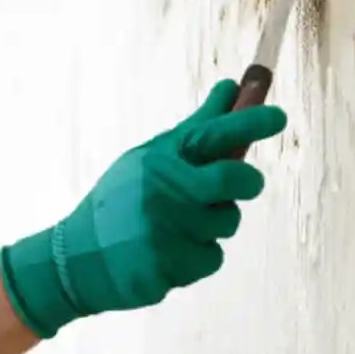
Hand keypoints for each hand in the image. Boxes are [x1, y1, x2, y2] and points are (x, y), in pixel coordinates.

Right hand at [0, 79, 287, 337]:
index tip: (278, 116)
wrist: (77, 261)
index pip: (211, 134)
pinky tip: (169, 254)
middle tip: (245, 183)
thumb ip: (193, 130)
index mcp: (158, 160)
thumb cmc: (119, 205)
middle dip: (247, 182)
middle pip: (234, 179)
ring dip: (214, 226)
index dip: (248, 122)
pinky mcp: (172, 264)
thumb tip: (230, 89)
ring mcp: (168, 228)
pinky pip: (213, 257)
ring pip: (227, 223)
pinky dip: (198, 258)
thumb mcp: (147, 161)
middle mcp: (163, 190)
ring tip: (177, 228)